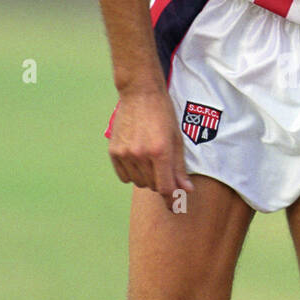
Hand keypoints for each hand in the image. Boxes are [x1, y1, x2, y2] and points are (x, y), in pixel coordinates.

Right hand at [107, 86, 193, 208]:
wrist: (139, 93)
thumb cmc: (163, 114)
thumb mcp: (177, 139)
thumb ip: (180, 167)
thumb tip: (186, 190)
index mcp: (160, 151)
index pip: (166, 187)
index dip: (172, 199)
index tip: (174, 206)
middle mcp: (141, 155)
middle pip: (153, 186)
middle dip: (161, 182)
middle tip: (163, 167)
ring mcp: (125, 153)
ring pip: (138, 182)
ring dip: (147, 178)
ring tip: (150, 159)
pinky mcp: (114, 151)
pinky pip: (124, 176)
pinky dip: (132, 173)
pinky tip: (137, 159)